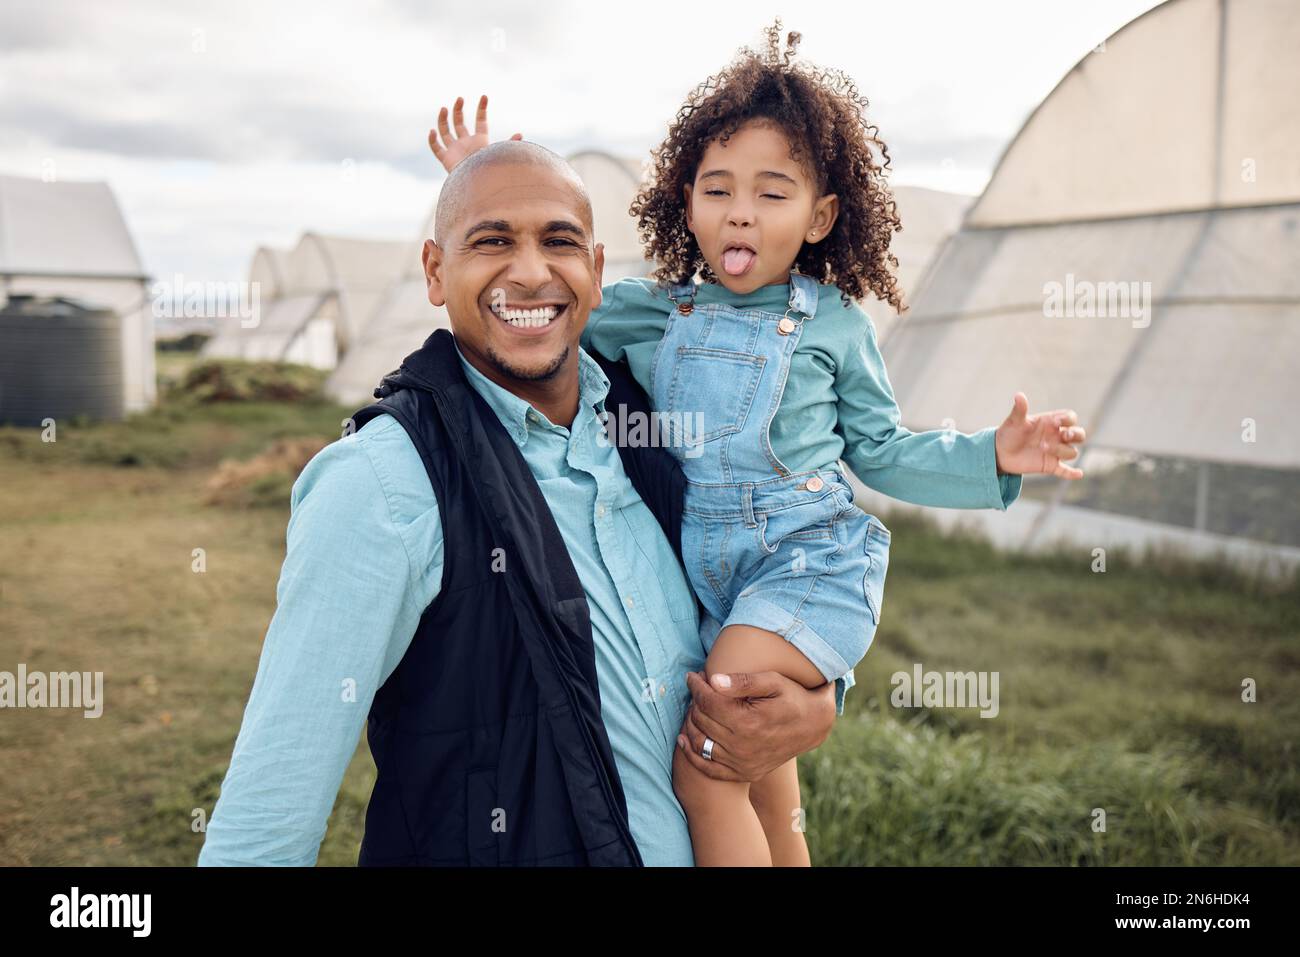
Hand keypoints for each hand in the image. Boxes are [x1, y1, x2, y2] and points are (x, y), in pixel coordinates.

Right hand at [427, 94, 521, 172]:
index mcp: (480, 140)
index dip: (482, 108)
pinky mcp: (445, 159)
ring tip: (444, 108)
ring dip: (443, 119)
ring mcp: (455, 150)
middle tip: (460, 98)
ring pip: (445, 131)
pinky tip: (432, 131)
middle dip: (458, 110)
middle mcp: (466, 143)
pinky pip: (436, 148)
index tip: (485, 96)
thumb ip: (510, 144)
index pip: (481, 121)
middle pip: (459, 122)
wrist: (479, 186)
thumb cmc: (491, 170)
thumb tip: (521, 134)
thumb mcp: (500, 154)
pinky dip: (432, 140)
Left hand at [674, 670, 835, 781]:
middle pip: (701, 720)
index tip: (693, 676)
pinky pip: (708, 768)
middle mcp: (742, 746)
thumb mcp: (773, 682)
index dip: (696, 686)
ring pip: (699, 742)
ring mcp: (742, 763)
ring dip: (691, 723)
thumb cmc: (792, 697)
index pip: (707, 701)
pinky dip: (692, 755)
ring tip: (695, 708)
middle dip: (695, 701)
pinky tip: (684, 739)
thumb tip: (713, 680)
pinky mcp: (743, 773)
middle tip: (698, 689)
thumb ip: (743, 681)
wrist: (813, 726)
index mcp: (747, 722)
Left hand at [994, 392, 1086, 478]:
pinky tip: (1078, 474)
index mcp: (1050, 422)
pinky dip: (1072, 473)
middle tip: (1065, 435)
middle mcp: (1056, 436)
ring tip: (1043, 448)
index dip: (1068, 420)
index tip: (1055, 422)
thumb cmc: (1009, 433)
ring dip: (1062, 451)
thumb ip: (1019, 410)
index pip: (1070, 418)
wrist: (999, 452)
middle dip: (1076, 434)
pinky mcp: (1050, 465)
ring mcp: (1055, 451)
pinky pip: (1065, 470)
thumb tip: (1019, 395)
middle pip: (1079, 434)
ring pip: (1072, 452)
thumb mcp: (1014, 421)